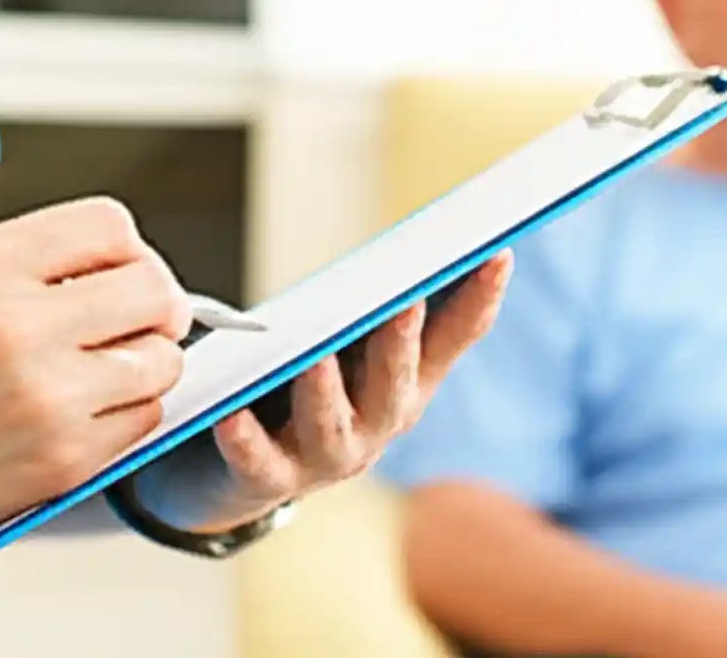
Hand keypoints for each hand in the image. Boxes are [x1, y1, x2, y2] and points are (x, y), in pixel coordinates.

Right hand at [0, 198, 190, 598]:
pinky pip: (146, 417)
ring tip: (106, 373)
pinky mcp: (65, 456)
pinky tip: (84, 416)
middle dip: (159, 305)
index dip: (130, 249)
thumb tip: (123, 264)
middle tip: (145, 321)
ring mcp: (46, 393)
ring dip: (146, 365)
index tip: (126, 270)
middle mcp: (17, 323)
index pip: (110, 226)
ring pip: (163, 358)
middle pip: (155, 288)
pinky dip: (128, 415)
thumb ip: (30, 268)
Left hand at [195, 250, 513, 529]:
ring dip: (327, 392)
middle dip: (401, 344)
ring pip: (331, 427)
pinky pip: (259, 461)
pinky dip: (246, 438)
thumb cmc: (317, 388)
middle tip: (405, 302)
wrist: (255, 471)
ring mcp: (327, 457)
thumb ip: (393, 307)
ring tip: (315, 358)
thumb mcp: (364, 347)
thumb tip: (433, 246)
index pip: (455, 338)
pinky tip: (230, 412)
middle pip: (395, 386)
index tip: (496, 253)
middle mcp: (379, 423)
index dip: (479, 299)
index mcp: (409, 382)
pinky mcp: (270, 480)